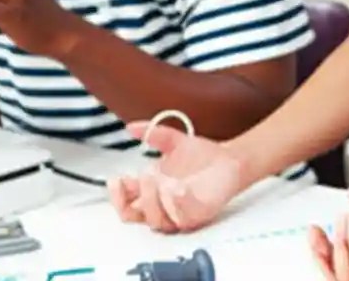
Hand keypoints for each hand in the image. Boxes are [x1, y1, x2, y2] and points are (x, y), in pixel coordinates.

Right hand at [107, 121, 249, 232]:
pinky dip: (177, 204)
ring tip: (161, 179)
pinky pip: (183, 218)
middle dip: (131, 198)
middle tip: (144, 174)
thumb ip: (153, 133)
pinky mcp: (198, 215)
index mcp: (150, 192)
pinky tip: (178, 187)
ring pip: (156, 221)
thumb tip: (131, 127)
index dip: (117, 194)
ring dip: (154, 201)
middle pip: (132, 217)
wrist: (230, 159)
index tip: (119, 178)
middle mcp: (160, 206)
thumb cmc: (201, 156)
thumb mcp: (173, 141)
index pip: (123, 203)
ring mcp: (178, 214)